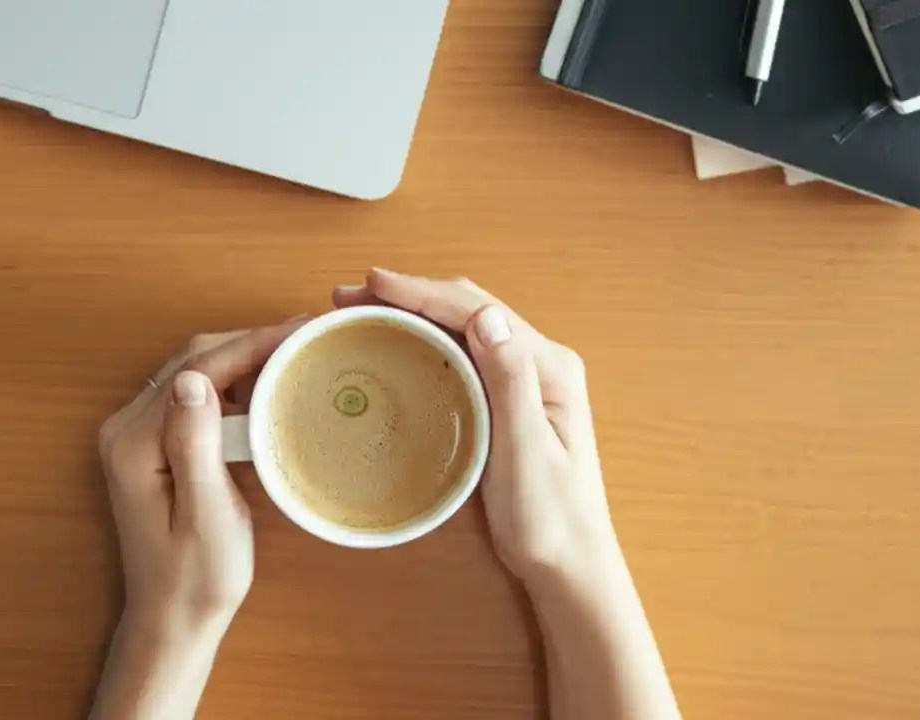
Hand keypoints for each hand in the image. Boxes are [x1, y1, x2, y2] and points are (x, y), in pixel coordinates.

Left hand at [97, 322, 300, 627]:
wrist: (173, 618)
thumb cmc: (197, 579)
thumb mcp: (206, 517)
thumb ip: (195, 446)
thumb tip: (193, 379)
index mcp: (135, 444)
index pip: (198, 370)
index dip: (251, 344)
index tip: (301, 330)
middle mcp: (124, 429)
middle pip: (192, 360)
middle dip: (250, 342)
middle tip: (307, 336)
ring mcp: (134, 435)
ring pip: (194, 372)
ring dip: (242, 359)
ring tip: (295, 354)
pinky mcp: (151, 445)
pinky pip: (193, 395)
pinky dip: (232, 383)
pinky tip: (266, 387)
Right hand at [334, 270, 612, 595]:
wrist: (570, 568)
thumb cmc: (550, 519)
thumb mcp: (526, 452)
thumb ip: (510, 382)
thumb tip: (484, 314)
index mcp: (549, 367)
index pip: (478, 311)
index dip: (423, 292)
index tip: (371, 284)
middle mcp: (540, 362)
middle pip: (470, 308)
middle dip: (411, 294)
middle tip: (349, 297)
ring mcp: (526, 380)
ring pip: (464, 327)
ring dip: (415, 311)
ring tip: (363, 310)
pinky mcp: (509, 401)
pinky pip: (463, 354)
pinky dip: (426, 338)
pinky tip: (398, 342)